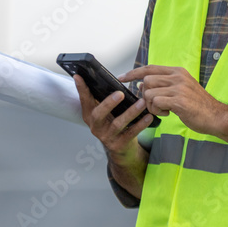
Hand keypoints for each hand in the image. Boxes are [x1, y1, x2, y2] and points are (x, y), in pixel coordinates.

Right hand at [73, 74, 150, 197]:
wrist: (122, 150)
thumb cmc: (115, 124)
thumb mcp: (106, 113)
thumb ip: (104, 98)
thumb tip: (109, 78)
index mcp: (90, 116)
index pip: (84, 100)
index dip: (81, 89)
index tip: (79, 76)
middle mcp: (95, 126)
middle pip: (98, 114)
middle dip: (108, 103)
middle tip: (120, 94)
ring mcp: (106, 137)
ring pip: (118, 124)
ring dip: (131, 112)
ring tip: (142, 103)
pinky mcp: (119, 145)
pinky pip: (131, 133)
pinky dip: (141, 124)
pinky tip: (148, 116)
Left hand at [119, 65, 227, 136]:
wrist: (216, 117)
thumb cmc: (198, 106)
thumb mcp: (181, 90)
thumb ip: (163, 86)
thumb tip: (142, 84)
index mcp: (177, 72)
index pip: (149, 68)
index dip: (133, 73)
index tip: (121, 78)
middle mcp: (178, 76)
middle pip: (147, 81)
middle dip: (145, 95)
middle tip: (154, 105)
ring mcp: (179, 88)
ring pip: (149, 92)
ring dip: (151, 105)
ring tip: (163, 110)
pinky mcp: (179, 100)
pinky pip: (156, 103)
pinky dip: (157, 111)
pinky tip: (168, 114)